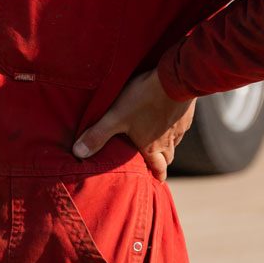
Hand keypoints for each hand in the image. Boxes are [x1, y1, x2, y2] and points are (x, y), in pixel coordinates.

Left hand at [72, 68, 195, 180]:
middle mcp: (168, 141)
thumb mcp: (115, 117)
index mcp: (152, 147)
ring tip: (161, 144)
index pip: (158, 168)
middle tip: (158, 167)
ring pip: (175, 143)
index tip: (158, 182)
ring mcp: (179, 127)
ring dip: (168, 146)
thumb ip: (97, 135)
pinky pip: (181, 126)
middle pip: (168, 158)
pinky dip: (175, 128)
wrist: (174, 80)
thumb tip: (77, 153)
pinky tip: (169, 120)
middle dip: (162, 164)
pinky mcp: (186, 114)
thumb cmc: (143, 99)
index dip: (158, 176)